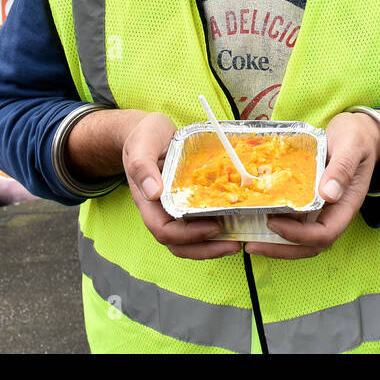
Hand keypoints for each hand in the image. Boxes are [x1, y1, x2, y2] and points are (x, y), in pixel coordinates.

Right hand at [123, 112, 241, 259]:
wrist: (149, 130)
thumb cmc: (144, 136)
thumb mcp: (142, 144)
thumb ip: (142, 166)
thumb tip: (153, 193)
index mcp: (148, 202)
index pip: (164, 230)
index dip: (188, 235)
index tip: (212, 226)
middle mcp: (160, 211)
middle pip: (178, 244)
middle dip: (205, 249)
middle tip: (234, 245)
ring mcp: (174, 208)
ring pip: (190, 240)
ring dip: (212, 245)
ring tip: (237, 241)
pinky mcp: (188, 202)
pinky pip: (199, 222)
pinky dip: (215, 229)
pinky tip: (234, 223)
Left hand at [245, 111, 379, 259]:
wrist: (360, 132)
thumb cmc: (357, 137)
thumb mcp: (351, 146)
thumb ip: (342, 168)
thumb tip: (328, 194)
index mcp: (346, 204)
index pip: (325, 233)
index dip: (299, 235)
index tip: (274, 223)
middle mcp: (334, 212)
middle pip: (311, 244)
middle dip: (282, 249)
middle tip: (252, 245)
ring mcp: (323, 209)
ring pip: (302, 238)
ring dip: (277, 243)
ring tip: (250, 241)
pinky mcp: (311, 201)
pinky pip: (295, 220)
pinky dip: (278, 225)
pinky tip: (257, 220)